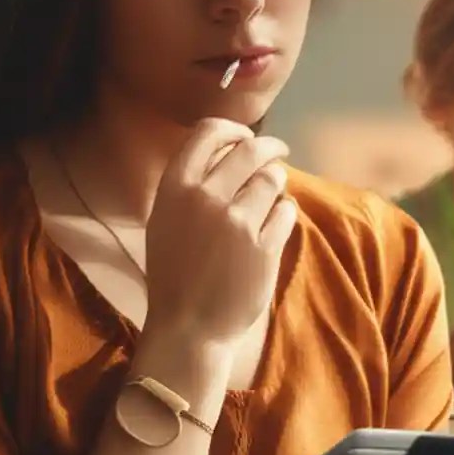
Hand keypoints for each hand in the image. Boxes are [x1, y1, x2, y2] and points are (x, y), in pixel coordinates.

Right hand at [145, 119, 298, 345]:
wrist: (190, 325)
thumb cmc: (175, 273)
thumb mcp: (166, 220)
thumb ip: (191, 184)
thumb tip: (229, 149)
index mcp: (175, 188)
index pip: (208, 132)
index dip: (233, 129)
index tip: (246, 136)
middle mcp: (206, 198)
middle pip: (250, 150)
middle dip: (270, 148)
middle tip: (279, 153)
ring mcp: (237, 222)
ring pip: (273, 179)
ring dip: (277, 184)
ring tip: (269, 199)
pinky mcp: (264, 245)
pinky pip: (287, 211)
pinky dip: (284, 214)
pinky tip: (273, 227)